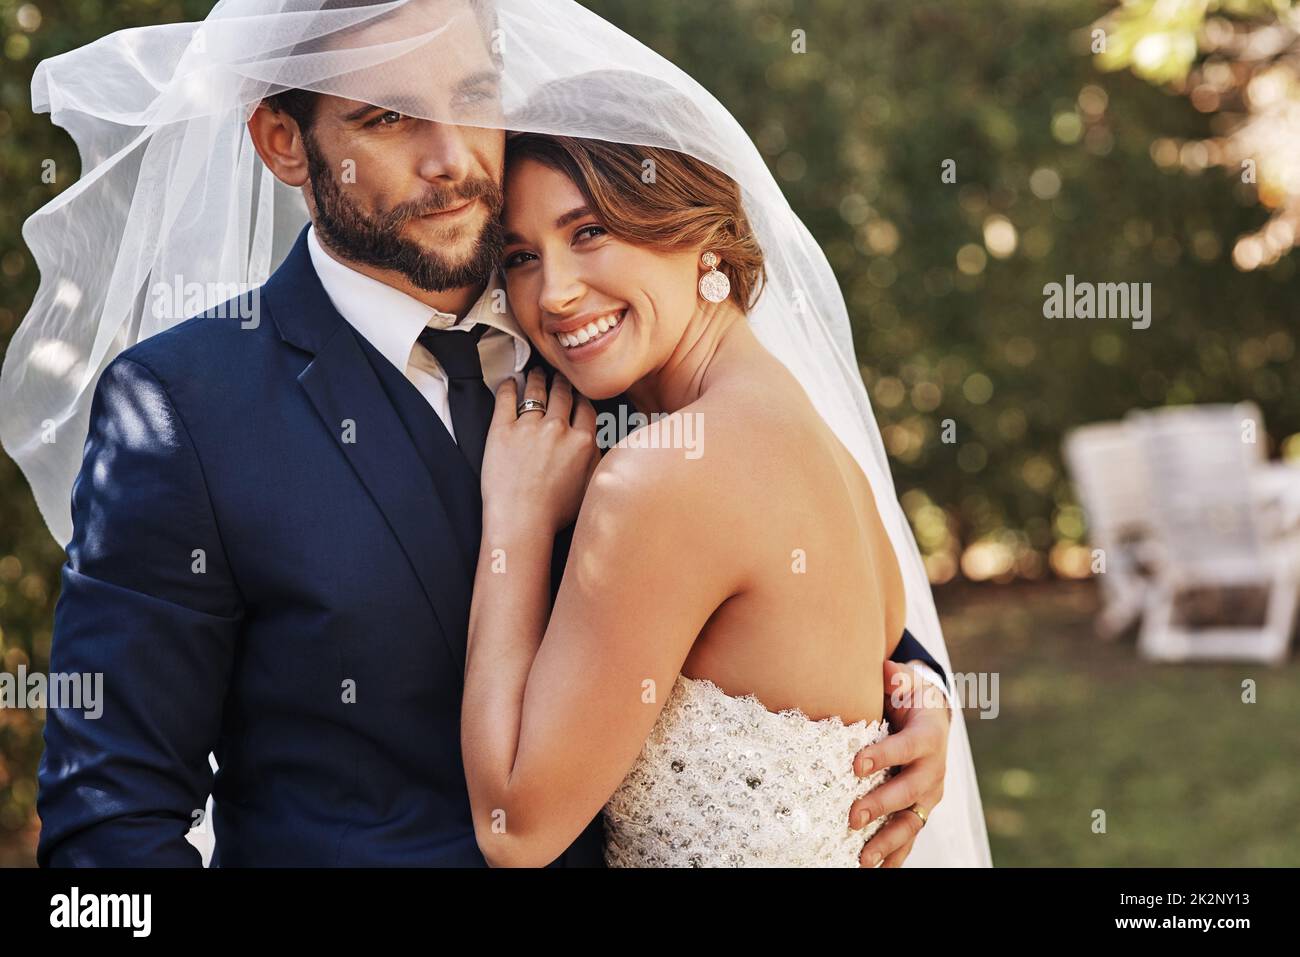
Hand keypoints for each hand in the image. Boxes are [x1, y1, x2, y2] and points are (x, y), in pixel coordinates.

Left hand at [481, 368, 599, 535]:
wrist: (521, 522)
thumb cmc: (554, 513)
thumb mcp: (591, 487)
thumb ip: (597, 460)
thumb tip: (598, 444)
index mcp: (583, 441)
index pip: (585, 408)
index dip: (581, 398)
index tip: (577, 394)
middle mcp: (558, 428)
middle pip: (562, 395)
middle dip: (562, 382)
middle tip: (559, 376)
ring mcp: (528, 427)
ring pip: (536, 391)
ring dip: (537, 378)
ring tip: (536, 372)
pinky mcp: (501, 430)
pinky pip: (505, 399)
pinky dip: (508, 386)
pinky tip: (509, 381)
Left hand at [848, 659, 950, 867]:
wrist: (932, 717)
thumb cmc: (909, 697)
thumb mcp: (904, 681)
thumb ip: (893, 678)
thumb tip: (882, 667)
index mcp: (928, 735)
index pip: (906, 747)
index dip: (884, 755)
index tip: (856, 764)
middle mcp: (933, 769)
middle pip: (909, 791)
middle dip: (881, 805)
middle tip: (852, 816)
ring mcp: (929, 794)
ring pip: (911, 822)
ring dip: (887, 842)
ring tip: (862, 858)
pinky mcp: (920, 810)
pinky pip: (909, 836)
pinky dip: (895, 856)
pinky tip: (875, 870)